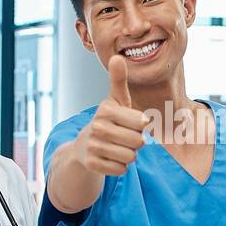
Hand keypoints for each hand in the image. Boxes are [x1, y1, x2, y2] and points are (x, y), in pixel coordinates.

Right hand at [70, 55, 148, 176]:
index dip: (141, 125)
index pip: (142, 123)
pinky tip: (110, 159)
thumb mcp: (115, 100)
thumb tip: (117, 57)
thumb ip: (119, 80)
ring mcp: (92, 146)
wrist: (83, 147)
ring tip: (117, 148)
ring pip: (130, 157)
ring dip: (128, 155)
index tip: (130, 123)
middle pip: (138, 142)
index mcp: (105, 110)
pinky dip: (119, 167)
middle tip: (124, 137)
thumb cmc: (108, 121)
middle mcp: (96, 127)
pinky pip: (121, 169)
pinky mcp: (91, 164)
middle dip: (136, 142)